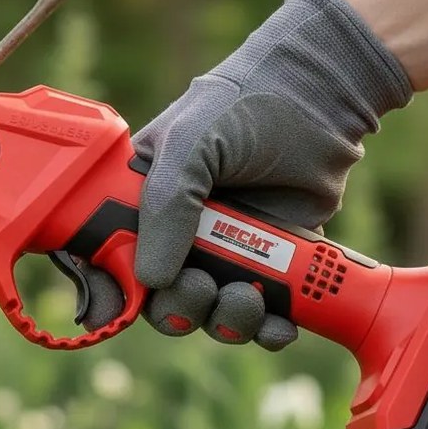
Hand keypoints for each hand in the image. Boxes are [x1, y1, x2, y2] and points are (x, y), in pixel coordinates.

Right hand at [83, 0, 412, 348]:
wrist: (322, 99)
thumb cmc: (245, 105)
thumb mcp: (190, 143)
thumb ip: (165, 208)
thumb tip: (152, 281)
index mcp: (140, 201)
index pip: (105, 255)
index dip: (106, 288)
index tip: (112, 310)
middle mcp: (178, 232)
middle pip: (160, 299)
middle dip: (178, 307)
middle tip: (200, 285)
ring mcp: (225, 250)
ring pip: (210, 313)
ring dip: (225, 321)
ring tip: (248, 298)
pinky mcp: (272, 264)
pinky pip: (261, 316)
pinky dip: (268, 329)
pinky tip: (280, 322)